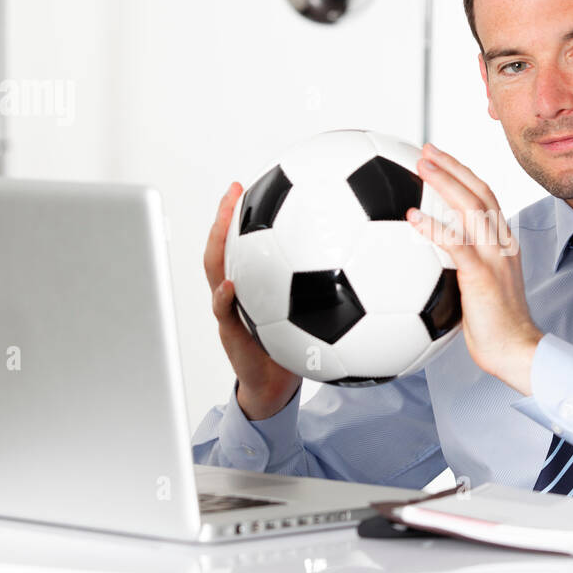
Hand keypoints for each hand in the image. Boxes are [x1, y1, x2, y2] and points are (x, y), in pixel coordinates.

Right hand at [204, 182, 301, 419]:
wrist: (274, 386)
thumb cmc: (295, 349)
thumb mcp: (311, 314)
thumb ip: (324, 288)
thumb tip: (358, 257)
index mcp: (253, 285)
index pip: (242, 243)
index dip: (241, 214)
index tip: (248, 186)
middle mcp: (237, 293)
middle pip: (222, 248)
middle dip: (223, 218)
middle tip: (233, 191)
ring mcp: (230, 312)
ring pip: (214, 273)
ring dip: (216, 246)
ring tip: (223, 225)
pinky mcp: (231, 335)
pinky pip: (223, 313)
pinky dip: (224, 299)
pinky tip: (230, 285)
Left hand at [407, 143, 542, 394]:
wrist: (516, 351)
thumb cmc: (494, 327)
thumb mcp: (480, 288)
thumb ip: (463, 268)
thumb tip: (432, 262)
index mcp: (503, 244)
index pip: (486, 198)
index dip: (464, 175)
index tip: (440, 159)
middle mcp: (502, 244)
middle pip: (479, 192)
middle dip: (452, 166)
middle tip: (425, 150)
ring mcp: (494, 258)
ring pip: (471, 207)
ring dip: (444, 182)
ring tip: (420, 165)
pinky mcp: (482, 276)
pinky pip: (456, 245)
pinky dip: (434, 228)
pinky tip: (412, 217)